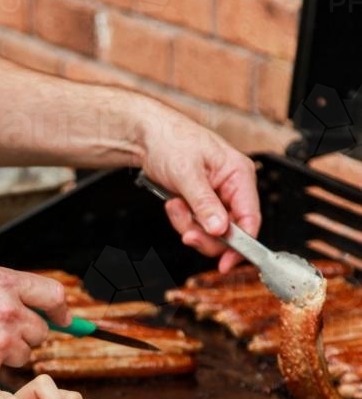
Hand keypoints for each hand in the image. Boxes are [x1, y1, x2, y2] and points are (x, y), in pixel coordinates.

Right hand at [0, 266, 69, 382]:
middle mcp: (8, 312)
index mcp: (6, 284)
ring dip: (8, 351)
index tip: (64, 318)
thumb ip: (12, 290)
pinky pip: (0, 371)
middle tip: (0, 329)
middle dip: (26, 333)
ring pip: (23, 355)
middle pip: (41, 331)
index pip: (53, 295)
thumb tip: (56, 310)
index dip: (61, 310)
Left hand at [140, 103, 259, 272]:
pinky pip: (197, 226)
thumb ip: (205, 204)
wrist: (147, 136)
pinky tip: (174, 203)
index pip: (250, 219)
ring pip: (210, 232)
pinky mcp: (201, 204)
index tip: (225, 263)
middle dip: (204, 235)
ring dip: (189, 225)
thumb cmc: (171, 140)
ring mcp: (217, 198)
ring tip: (176, 205)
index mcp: (240, 175)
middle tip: (187, 232)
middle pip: (229, 232)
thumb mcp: (187, 173)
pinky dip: (183, 221)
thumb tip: (220, 229)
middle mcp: (232, 188)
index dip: (241, 245)